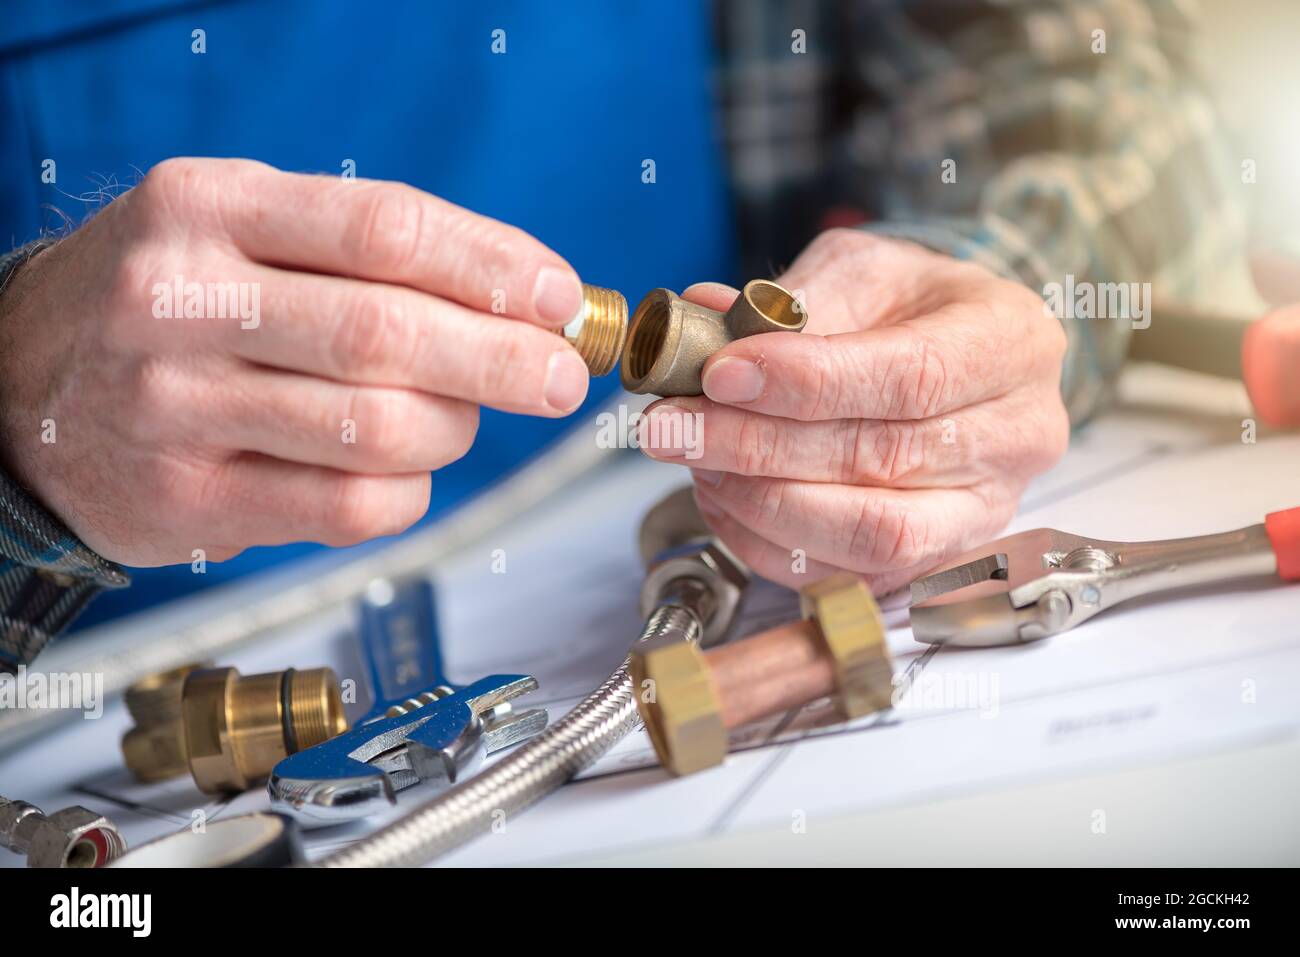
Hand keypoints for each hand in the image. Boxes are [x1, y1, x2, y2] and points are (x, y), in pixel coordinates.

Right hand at [0, 158, 590, 564]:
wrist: (22, 385)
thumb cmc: (171, 300)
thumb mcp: (241, 229)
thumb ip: (367, 253)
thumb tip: (524, 297)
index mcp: (209, 208)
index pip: (384, 228)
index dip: (493, 266)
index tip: (560, 297)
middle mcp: (182, 301)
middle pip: (386, 334)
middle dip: (502, 359)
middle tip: (561, 376)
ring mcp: (176, 406)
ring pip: (377, 429)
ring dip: (454, 428)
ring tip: (461, 416)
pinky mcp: (188, 498)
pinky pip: (349, 506)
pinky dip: (408, 492)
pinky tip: (403, 469)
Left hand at [639, 229, 1069, 592]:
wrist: (955, 363)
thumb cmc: (911, 310)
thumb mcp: (865, 271)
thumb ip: (795, 300)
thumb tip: (706, 319)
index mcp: (1010, 343)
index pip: (910, 376)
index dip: (807, 383)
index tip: (719, 373)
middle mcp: (1015, 436)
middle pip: (882, 458)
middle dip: (759, 446)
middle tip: (672, 425)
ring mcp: (983, 510)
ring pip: (868, 532)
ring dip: (763, 502)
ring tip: (697, 460)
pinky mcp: (935, 560)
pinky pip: (847, 575)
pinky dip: (769, 544)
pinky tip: (723, 498)